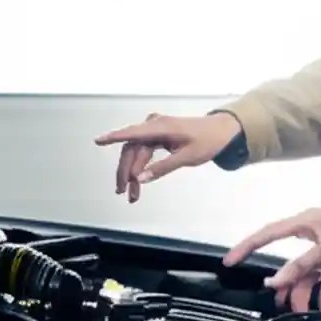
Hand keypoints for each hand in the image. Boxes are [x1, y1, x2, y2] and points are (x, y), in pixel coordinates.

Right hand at [95, 112, 241, 202]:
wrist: (222, 131)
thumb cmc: (208, 140)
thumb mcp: (187, 156)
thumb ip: (163, 167)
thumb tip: (140, 178)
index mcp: (162, 127)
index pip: (133, 133)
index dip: (115, 137)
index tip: (98, 140)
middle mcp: (155, 126)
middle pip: (132, 149)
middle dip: (126, 171)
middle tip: (123, 192)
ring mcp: (156, 130)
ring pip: (136, 153)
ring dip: (133, 173)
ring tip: (131, 195)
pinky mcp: (158, 136)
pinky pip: (143, 152)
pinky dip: (141, 167)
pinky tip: (137, 182)